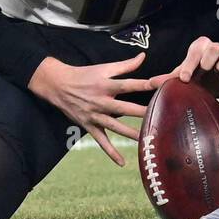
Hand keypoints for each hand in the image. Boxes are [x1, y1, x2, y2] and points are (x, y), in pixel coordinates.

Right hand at [27, 53, 153, 165]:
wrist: (58, 85)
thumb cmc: (84, 74)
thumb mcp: (104, 68)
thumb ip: (125, 65)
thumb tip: (143, 56)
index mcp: (106, 85)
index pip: (128, 84)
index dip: (144, 84)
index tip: (159, 85)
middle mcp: (101, 101)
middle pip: (125, 108)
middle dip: (141, 112)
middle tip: (159, 116)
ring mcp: (95, 115)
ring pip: (116, 126)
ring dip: (131, 133)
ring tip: (147, 139)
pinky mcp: (89, 126)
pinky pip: (101, 141)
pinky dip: (111, 152)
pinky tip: (122, 162)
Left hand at [150, 35, 218, 97]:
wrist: (209, 88)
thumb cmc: (193, 78)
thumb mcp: (180, 76)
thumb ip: (167, 79)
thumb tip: (150, 83)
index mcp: (200, 48)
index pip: (196, 50)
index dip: (189, 64)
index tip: (184, 78)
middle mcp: (215, 50)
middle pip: (216, 47)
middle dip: (209, 58)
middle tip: (204, 70)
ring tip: (217, 72)